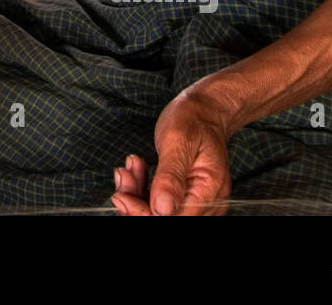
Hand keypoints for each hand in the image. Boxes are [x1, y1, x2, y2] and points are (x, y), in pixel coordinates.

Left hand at [111, 91, 231, 214]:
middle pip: (165, 219)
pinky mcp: (185, 198)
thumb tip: (161, 209)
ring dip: (137, 195)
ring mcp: (197, 203)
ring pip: (159, 214)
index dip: (144, 213)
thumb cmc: (193, 120)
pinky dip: (142, 190)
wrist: (205, 112)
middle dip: (137, 203)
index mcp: (209, 192)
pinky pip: (159, 204)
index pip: (175, 219)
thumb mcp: (178, 141)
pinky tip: (136, 170)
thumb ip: (170, 177)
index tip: (122, 195)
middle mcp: (207, 204)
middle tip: (122, 176)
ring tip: (128, 169)